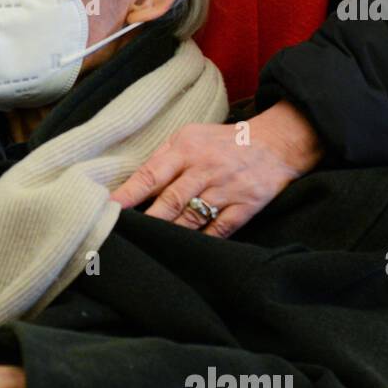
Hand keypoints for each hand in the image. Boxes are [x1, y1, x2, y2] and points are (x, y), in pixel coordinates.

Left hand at [110, 100, 322, 237]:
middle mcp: (205, 168)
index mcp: (186, 148)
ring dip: (170, 233)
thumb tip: (133, 185)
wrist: (278, 142)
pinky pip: (219, 230)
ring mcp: (226, 188)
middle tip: (123, 235)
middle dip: (147, 220)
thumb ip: (164, 157)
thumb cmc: (224, 142)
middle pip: (170, 200)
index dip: (129, 194)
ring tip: (150, 246)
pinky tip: (184, 251)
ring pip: (192, 218)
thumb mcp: (191, 136)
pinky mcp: (246, 205)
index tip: (109, 210)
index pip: (151, 173)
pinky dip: (202, 241)